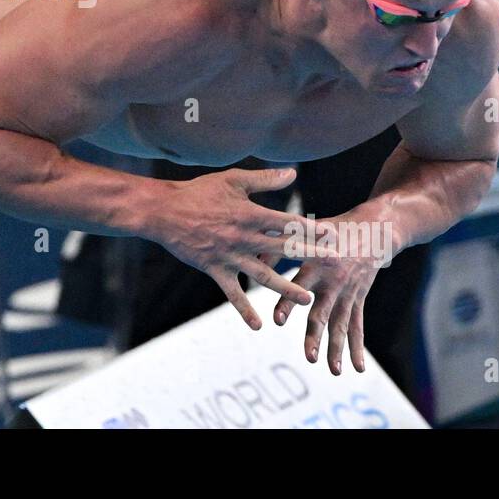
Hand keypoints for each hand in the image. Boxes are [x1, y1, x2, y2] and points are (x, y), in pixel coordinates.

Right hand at [150, 167, 321, 329]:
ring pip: (263, 275)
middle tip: (334, 263)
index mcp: (249, 213)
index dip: (310, 228)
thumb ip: (263, 180)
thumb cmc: (198, 191)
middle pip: (282, 248)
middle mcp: (243, 237)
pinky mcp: (214, 269)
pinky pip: (232, 293)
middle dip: (310, 255)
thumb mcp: (232, 180)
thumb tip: (292, 173)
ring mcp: (229, 256)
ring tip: (307, 299)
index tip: (333, 234)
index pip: (286, 222)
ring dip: (286, 288)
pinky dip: (244, 309)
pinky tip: (258, 324)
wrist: (164, 212)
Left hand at [271, 211, 395, 374]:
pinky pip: (357, 326)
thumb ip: (279, 245)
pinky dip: (357, 347)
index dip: (288, 302)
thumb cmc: (332, 228)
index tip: (277, 321)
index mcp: (317, 262)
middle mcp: (334, 281)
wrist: (376, 229)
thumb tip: (253, 258)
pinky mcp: (358, 299)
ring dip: (336, 349)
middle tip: (309, 356)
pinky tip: (357, 368)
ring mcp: (348, 292)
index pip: (299, 284)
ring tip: (332, 371)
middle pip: (323, 312)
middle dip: (315, 335)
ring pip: (341, 325)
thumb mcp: (306, 230)